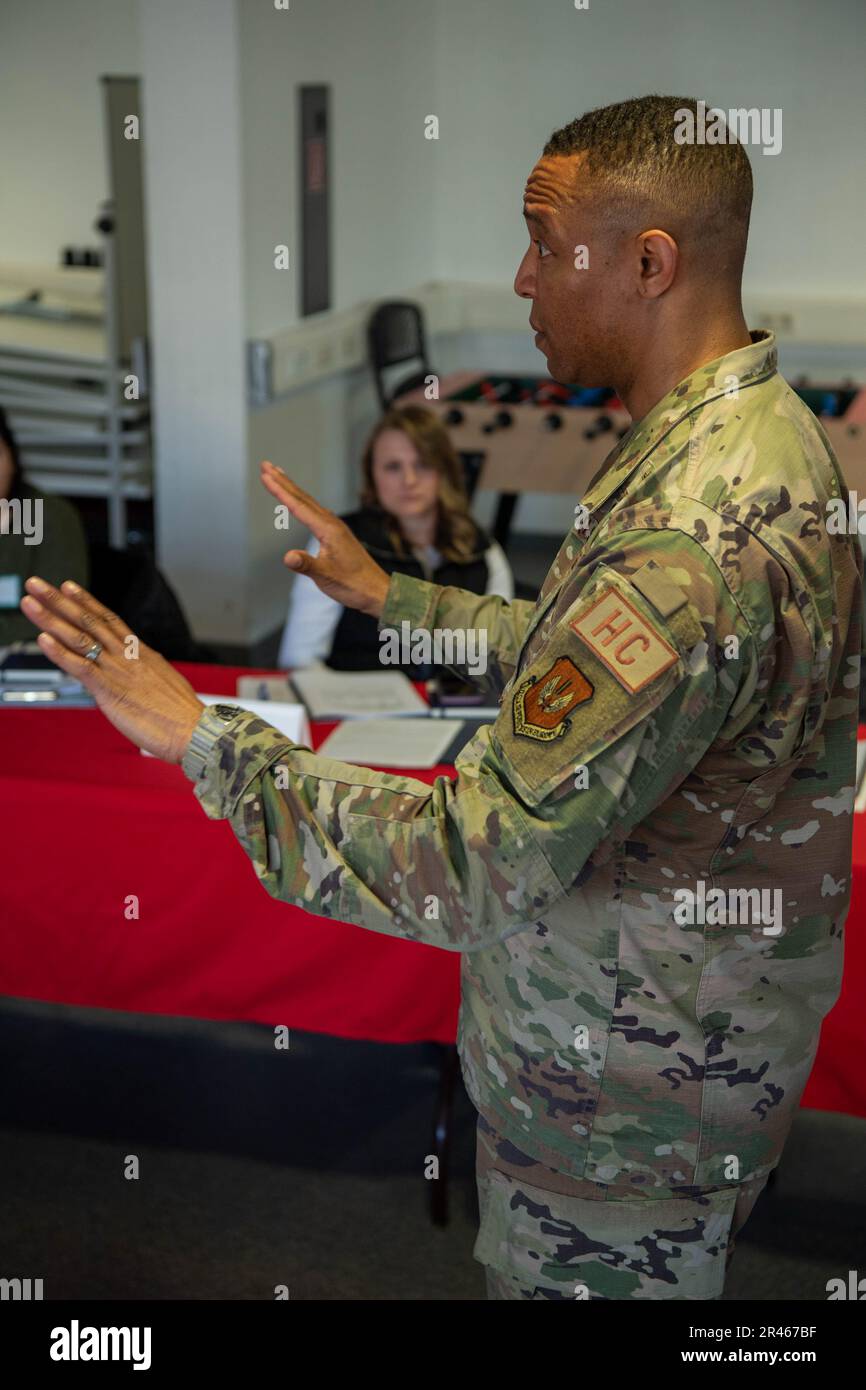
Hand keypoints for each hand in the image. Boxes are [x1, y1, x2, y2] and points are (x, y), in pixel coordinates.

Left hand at [19, 578, 204, 762]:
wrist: (195, 731)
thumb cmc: (183, 715)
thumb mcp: (164, 685)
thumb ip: (144, 676)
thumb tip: (136, 677)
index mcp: (141, 654)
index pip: (108, 620)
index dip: (86, 601)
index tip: (68, 586)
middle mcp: (127, 656)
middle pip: (89, 620)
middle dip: (59, 600)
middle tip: (37, 584)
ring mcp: (118, 671)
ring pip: (80, 638)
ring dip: (52, 618)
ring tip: (30, 603)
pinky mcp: (111, 691)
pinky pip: (81, 667)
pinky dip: (60, 653)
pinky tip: (42, 640)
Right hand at [260, 460, 390, 617]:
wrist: (376, 591)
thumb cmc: (353, 585)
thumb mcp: (326, 576)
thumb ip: (306, 565)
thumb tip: (288, 557)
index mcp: (328, 530)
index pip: (298, 506)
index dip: (279, 490)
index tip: (265, 475)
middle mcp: (332, 524)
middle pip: (302, 497)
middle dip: (282, 480)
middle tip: (265, 465)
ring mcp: (335, 528)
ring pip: (309, 502)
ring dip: (292, 488)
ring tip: (278, 475)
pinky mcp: (337, 535)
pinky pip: (315, 511)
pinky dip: (303, 502)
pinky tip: (302, 502)